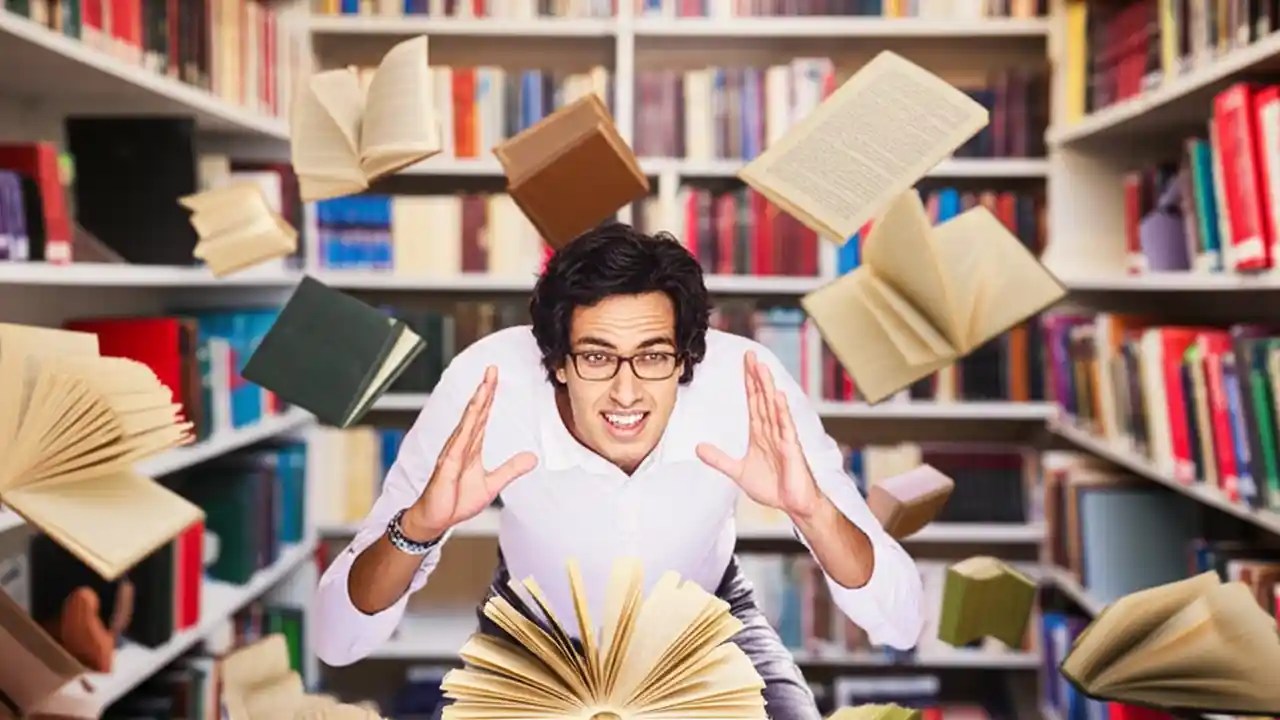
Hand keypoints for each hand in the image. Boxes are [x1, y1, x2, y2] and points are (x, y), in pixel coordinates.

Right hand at [404, 366, 537, 540]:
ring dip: (476, 402)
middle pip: (475, 411)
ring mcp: (453, 452)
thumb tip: (533, 458)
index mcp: (471, 447)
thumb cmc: (456, 500)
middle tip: (492, 369)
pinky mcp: (447, 464)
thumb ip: (510, 470)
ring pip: (467, 421)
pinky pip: (459, 441)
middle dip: (484, 389)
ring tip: (485, 384)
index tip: (495, 377)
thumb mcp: (492, 485)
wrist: (436, 519)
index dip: (489, 396)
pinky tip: (473, 413)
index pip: (483, 415)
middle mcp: (461, 444)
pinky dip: (466, 426)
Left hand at [695, 351, 824, 520]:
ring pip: (773, 407)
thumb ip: (719, 459)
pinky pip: (786, 427)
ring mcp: (783, 437)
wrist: (793, 505)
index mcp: (760, 433)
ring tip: (761, 368)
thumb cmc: (773, 487)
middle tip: (751, 355)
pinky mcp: (791, 448)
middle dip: (756, 376)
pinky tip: (778, 396)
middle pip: (762, 398)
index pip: (753, 402)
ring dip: (767, 387)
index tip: (745, 363)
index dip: (749, 382)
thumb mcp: (739, 472)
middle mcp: (772, 430)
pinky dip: (781, 411)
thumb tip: (698, 448)